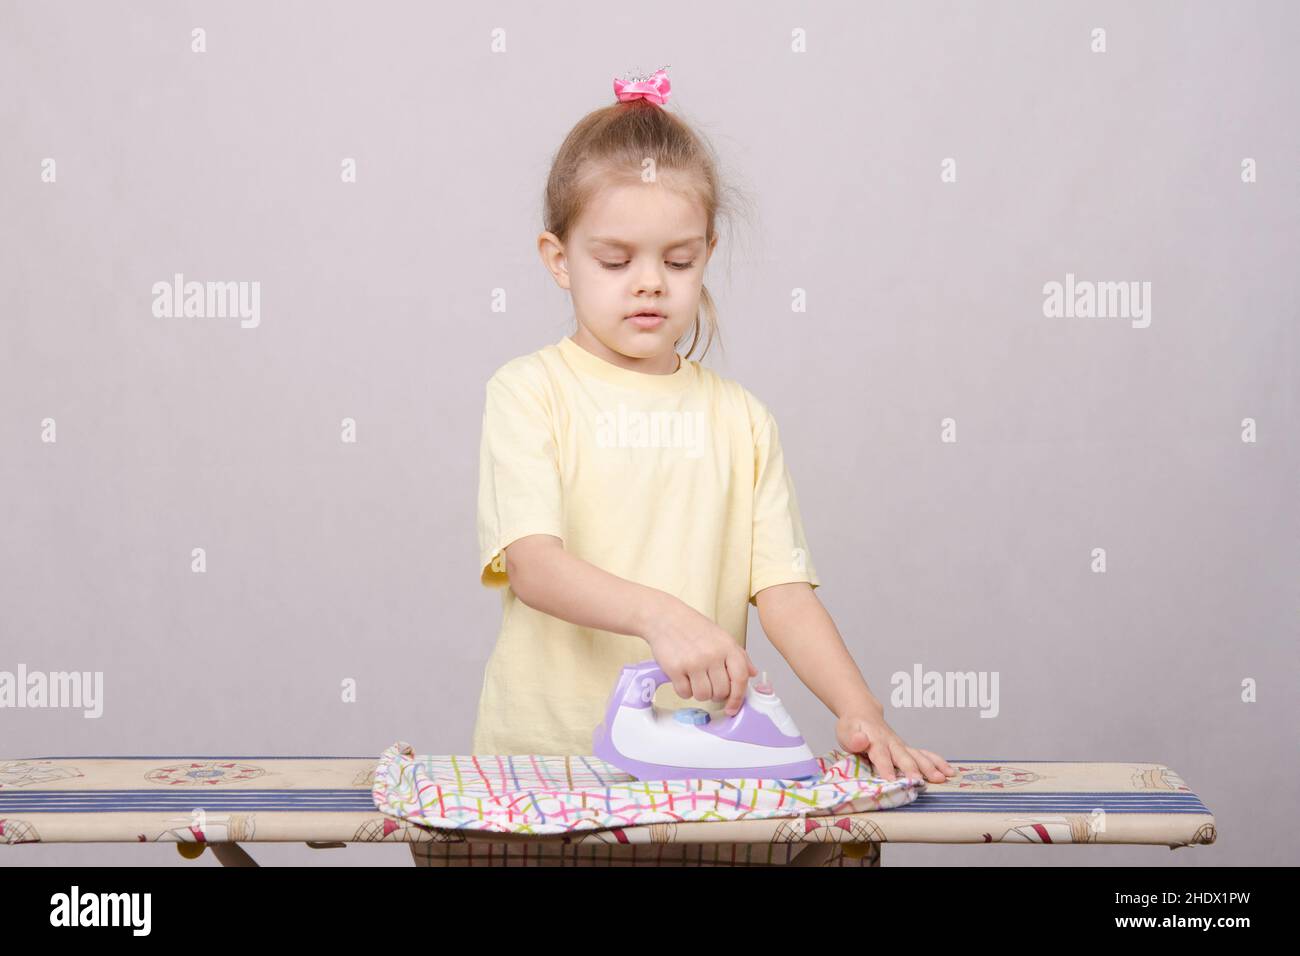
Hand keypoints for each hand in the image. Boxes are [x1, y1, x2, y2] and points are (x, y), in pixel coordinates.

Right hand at [639, 593, 756, 715]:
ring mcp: (694, 662)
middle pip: (721, 692)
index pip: (740, 678)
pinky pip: (684, 693)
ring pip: (703, 696)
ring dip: (699, 693)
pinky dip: (684, 690)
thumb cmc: (693, 626)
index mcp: (727, 646)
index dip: (738, 698)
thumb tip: (752, 673)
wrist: (665, 617)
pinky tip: (683, 678)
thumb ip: (739, 655)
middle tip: (708, 684)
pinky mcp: (675, 669)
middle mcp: (712, 654)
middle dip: (715, 694)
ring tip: (694, 679)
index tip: (732, 707)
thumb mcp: (721, 636)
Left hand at [836, 711, 955, 783]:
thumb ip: (853, 738)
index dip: (885, 767)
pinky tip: (949, 771)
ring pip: (918, 756)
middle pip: (903, 756)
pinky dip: (937, 762)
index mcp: (875, 740)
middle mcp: (891, 743)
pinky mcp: (907, 749)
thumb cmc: (853, 727)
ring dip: (930, 767)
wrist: (863, 713)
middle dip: (911, 769)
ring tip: (942, 777)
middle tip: (918, 781)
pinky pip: (924, 754)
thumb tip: (861, 740)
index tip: (891, 780)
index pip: (880, 755)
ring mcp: (901, 746)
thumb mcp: (845, 731)